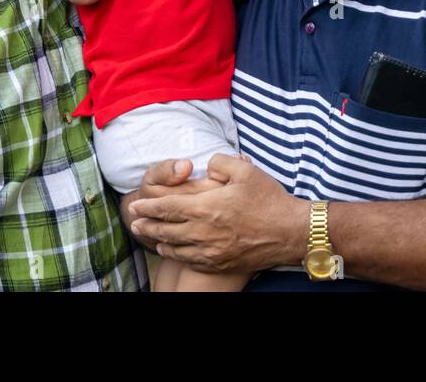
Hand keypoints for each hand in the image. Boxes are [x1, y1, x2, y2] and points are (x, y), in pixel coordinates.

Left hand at [127, 153, 305, 273]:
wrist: (290, 232)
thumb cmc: (268, 200)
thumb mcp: (245, 170)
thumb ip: (219, 162)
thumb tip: (205, 166)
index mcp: (205, 207)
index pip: (166, 207)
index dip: (148, 206)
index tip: (135, 206)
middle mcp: (203, 232)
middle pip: (165, 230)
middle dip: (146, 226)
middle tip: (135, 224)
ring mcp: (210, 251)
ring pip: (175, 248)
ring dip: (159, 242)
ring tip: (150, 238)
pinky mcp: (220, 263)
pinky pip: (191, 261)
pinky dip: (177, 255)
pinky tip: (174, 251)